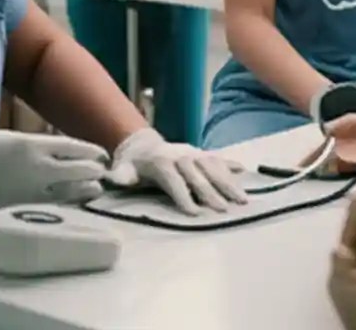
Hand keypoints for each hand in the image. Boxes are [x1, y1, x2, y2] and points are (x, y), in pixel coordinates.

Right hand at [0, 130, 108, 208]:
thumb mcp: (18, 137)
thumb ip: (44, 144)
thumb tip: (69, 150)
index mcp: (35, 146)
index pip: (74, 148)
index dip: (93, 151)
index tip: (102, 154)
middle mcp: (39, 167)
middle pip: (79, 170)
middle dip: (95, 170)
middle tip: (101, 170)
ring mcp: (35, 188)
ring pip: (73, 190)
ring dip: (89, 188)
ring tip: (96, 187)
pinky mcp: (29, 204)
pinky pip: (57, 204)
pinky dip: (71, 201)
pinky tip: (78, 199)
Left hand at [104, 128, 247, 214]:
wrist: (143, 143)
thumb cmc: (134, 164)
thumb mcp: (124, 170)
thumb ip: (121, 176)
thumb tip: (110, 179)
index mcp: (162, 163)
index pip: (175, 182)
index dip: (184, 197)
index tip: (194, 213)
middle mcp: (181, 156)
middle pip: (198, 177)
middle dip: (211, 194)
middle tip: (223, 211)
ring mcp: (194, 153)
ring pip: (214, 168)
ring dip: (228, 183)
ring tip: (242, 200)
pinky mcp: (202, 153)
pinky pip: (219, 158)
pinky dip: (231, 165)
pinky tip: (244, 173)